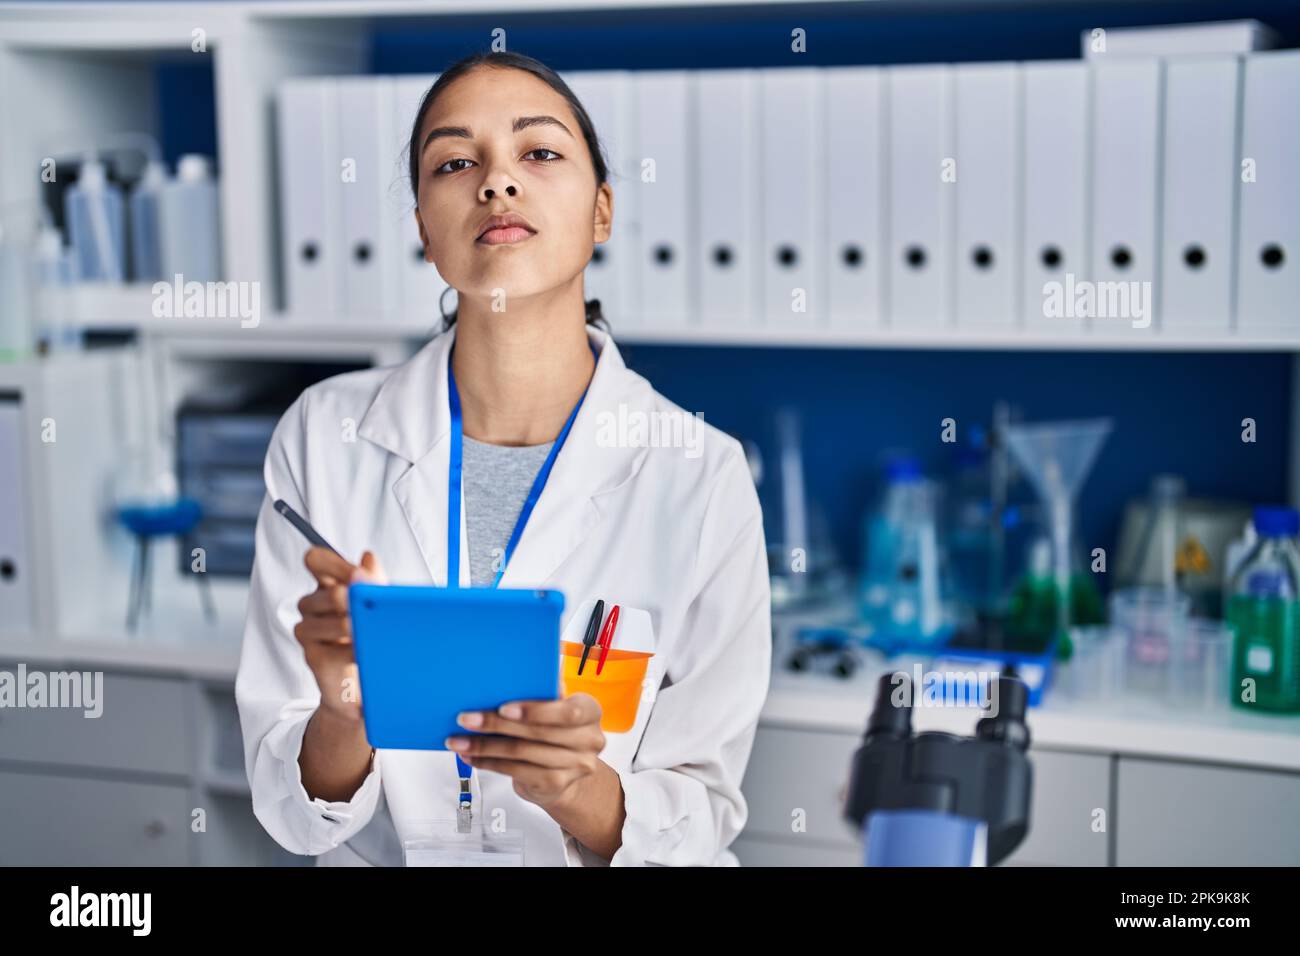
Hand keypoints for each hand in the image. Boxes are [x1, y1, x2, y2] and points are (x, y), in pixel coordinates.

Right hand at [293, 546, 386, 723]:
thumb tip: (369, 558)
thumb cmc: (367, 638)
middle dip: (357, 601)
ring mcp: (308, 632)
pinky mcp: (314, 658)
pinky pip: (341, 650)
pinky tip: (369, 653)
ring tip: (373, 634)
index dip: (336, 564)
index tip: (358, 575)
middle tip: (372, 609)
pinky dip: (360, 651)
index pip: (316, 560)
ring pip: (339, 623)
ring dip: (361, 629)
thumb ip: (373, 579)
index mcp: (324, 585)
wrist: (359, 688)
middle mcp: (310, 606)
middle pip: (331, 593)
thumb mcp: (375, 604)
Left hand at [446, 694, 606, 810]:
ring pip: (522, 753)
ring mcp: (575, 766)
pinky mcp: (555, 784)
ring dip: (485, 746)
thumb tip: (523, 669)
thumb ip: (545, 691)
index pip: (568, 711)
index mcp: (591, 711)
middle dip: (496, 725)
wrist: (565, 773)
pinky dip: (489, 763)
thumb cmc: (556, 732)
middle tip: (467, 719)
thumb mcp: (555, 707)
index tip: (503, 707)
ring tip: (460, 740)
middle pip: (538, 732)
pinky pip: (516, 772)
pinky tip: (473, 756)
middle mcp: (589, 740)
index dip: (535, 711)